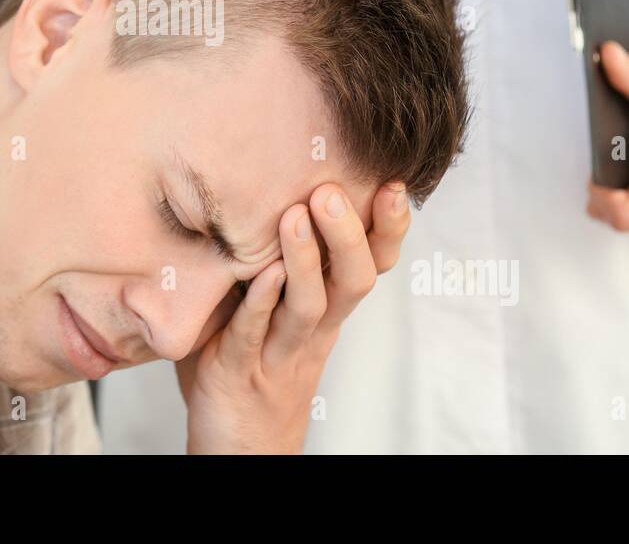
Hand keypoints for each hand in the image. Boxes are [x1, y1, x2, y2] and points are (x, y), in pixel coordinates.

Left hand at [176, 181, 409, 453]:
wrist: (235, 446)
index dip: (388, 229)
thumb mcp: (271, 308)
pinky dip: (260, 303)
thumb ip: (271, 255)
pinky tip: (263, 273)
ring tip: (296, 214)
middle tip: (333, 191)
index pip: (371, 264)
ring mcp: (279, 351)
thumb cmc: (248, 363)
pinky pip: (254, 335)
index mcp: (326, 310)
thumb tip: (257, 184)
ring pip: (308, 307)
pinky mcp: (239, 369)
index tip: (393, 184)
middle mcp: (313, 330)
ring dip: (305, 259)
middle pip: (352, 281)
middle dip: (349, 234)